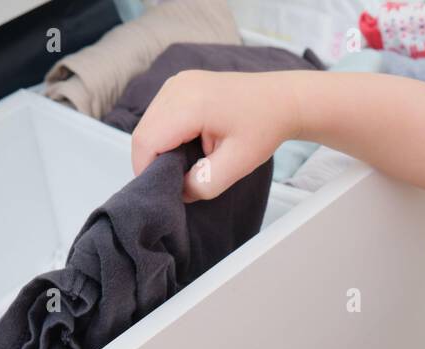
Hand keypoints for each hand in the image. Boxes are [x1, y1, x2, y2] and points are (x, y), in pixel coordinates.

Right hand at [131, 70, 303, 201]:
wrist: (281, 99)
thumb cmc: (264, 127)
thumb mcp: (236, 165)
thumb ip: (203, 184)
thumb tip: (179, 190)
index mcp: (189, 103)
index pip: (146, 142)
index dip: (148, 172)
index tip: (169, 189)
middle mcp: (177, 87)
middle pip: (143, 133)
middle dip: (154, 162)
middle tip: (180, 179)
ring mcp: (176, 82)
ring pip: (148, 125)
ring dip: (160, 149)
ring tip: (189, 161)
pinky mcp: (179, 85)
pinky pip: (158, 116)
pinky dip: (166, 136)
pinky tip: (190, 144)